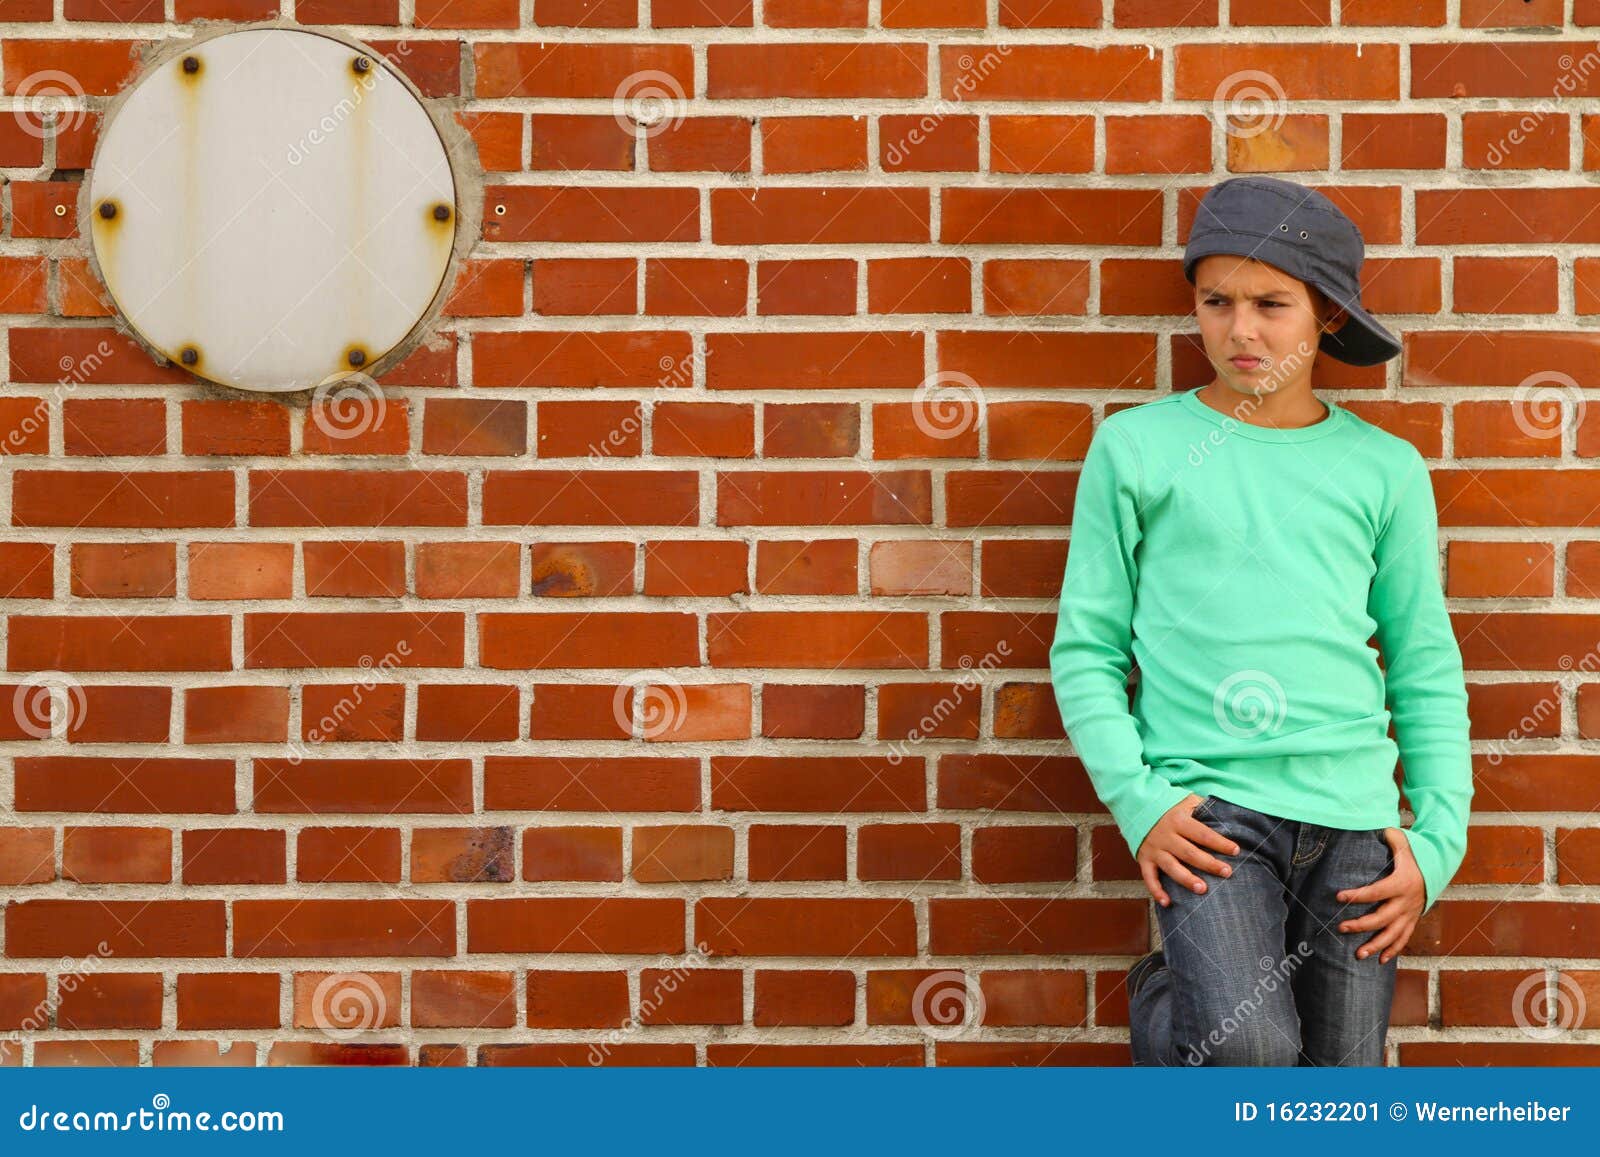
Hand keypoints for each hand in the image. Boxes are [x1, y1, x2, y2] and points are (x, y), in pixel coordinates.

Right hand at [1136, 794, 1240, 907]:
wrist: (1135, 805)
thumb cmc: (1168, 806)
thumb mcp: (1186, 800)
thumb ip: (1204, 807)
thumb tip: (1227, 815)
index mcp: (1178, 820)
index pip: (1203, 834)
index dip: (1219, 842)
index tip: (1236, 850)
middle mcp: (1165, 835)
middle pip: (1190, 853)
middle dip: (1209, 864)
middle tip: (1226, 872)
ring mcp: (1154, 849)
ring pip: (1171, 867)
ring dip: (1186, 879)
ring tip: (1202, 889)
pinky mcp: (1144, 859)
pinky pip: (1149, 877)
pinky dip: (1156, 891)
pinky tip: (1167, 902)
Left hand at [1335, 828, 1422, 964]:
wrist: (1438, 869)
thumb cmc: (1414, 854)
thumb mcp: (1403, 842)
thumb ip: (1389, 836)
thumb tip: (1376, 827)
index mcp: (1401, 883)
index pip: (1376, 891)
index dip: (1358, 895)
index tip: (1339, 896)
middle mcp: (1407, 902)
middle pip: (1382, 918)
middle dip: (1361, 925)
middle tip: (1341, 927)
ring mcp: (1410, 914)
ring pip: (1393, 934)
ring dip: (1376, 945)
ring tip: (1358, 954)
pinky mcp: (1412, 920)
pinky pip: (1403, 939)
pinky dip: (1393, 951)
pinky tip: (1379, 961)